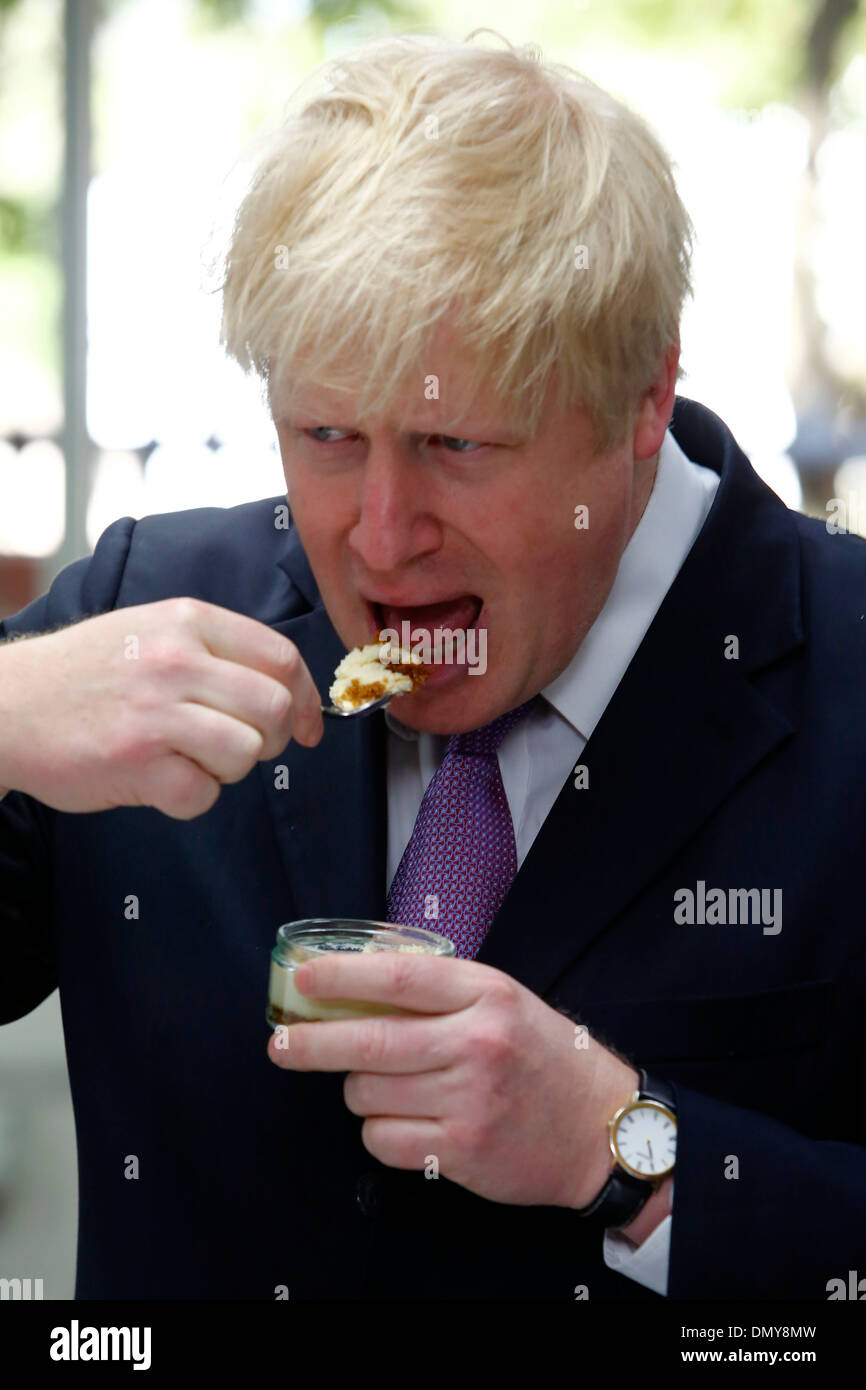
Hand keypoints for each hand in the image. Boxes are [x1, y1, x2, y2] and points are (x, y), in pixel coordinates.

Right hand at [0, 597, 323, 817]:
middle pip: (274, 707)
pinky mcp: (136, 762)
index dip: (306, 698)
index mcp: (188, 621)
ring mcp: (155, 712)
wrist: (7, 704)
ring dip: (229, 769)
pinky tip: (159, 778)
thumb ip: (218, 651)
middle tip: (243, 746)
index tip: (308, 725)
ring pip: (246, 753)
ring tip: (190, 758)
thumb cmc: (86, 674)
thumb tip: (290, 691)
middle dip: (272, 738)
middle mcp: (176, 660)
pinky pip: (203, 794)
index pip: (282, 657)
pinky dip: (190, 797)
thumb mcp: (152, 630)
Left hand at [266, 950, 638, 1208]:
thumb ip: (439, 990)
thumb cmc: (543, 1057)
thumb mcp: (502, 1000)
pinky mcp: (460, 1151)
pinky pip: (382, 1140)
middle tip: (280, 1043)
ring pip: (368, 1093)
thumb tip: (356, 980)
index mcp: (486, 994)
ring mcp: (468, 1100)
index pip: (397, 978)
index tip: (303, 979)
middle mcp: (476, 1043)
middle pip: (368, 1041)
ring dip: (360, 1090)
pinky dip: (379, 1131)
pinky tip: (406, 1121)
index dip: (341, 977)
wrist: (600, 1127)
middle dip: (310, 1043)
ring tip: (389, 1086)